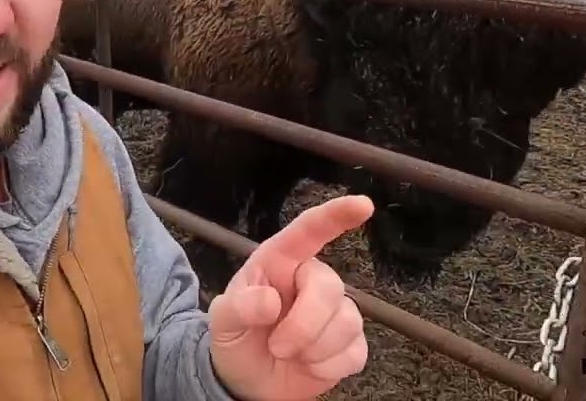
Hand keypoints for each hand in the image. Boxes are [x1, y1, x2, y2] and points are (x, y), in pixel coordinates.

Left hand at [208, 194, 373, 399]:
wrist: (248, 381)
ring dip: (312, 349)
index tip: (363, 204)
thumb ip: (239, 308)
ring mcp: (336, 312)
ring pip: (346, 321)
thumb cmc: (236, 337)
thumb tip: (270, 301)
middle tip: (277, 347)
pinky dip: (326, 367)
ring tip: (287, 354)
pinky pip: (354, 352)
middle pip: (329, 287)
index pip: (308, 231)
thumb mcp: (223, 321)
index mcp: (279, 263)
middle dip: (304, 324)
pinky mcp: (352, 343)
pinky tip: (307, 365)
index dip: (335, 215)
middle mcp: (311, 280)